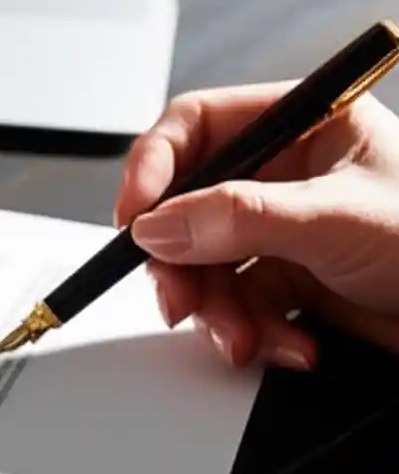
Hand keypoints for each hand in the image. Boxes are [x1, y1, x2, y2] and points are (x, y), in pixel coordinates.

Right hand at [115, 81, 398, 369]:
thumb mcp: (337, 220)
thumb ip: (241, 219)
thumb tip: (159, 227)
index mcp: (303, 127)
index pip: (196, 128)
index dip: (154, 168)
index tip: (135, 217)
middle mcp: (285, 174)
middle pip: (186, 207)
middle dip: (180, 262)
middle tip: (180, 298)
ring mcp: (282, 232)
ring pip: (204, 266)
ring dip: (217, 312)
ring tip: (245, 339)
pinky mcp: (287, 284)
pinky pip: (236, 307)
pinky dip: (251, 334)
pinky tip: (287, 345)